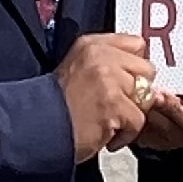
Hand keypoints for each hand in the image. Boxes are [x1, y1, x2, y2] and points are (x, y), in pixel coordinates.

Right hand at [58, 32, 157, 158]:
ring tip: (111, 122)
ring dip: (132, 115)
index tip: (127, 82)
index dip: (135, 67)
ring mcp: (108, 79)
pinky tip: (108, 137)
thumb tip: (137, 70)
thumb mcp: (76, 67)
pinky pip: (138, 120)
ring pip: (146, 96)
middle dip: (137, 92)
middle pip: (146, 70)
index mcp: (91, 45)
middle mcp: (101, 56)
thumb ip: (106, 62)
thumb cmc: (54, 105)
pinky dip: (126, 135)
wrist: (36, 126)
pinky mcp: (113, 104)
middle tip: (118, 106)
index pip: (136, 44)